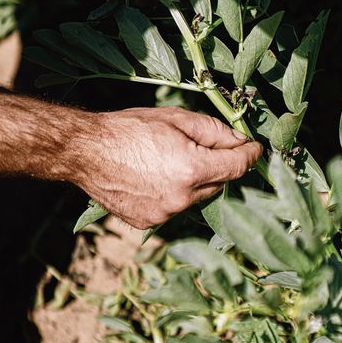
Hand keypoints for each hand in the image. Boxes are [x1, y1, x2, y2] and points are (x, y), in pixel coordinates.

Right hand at [69, 107, 262, 228]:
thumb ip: (214, 130)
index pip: (238, 166)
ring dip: (194, 182)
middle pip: (219, 183)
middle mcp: (182, 198)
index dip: (250, 155)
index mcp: (192, 169)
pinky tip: (153, 178)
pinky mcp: (150, 223)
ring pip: (197, 197)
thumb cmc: (129, 129)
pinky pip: (174, 208)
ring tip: (168, 161)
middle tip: (205, 148)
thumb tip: (239, 141)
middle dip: (218, 166)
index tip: (255, 148)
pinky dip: (173, 194)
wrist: (86, 152)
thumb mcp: (175, 119)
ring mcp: (165, 214)